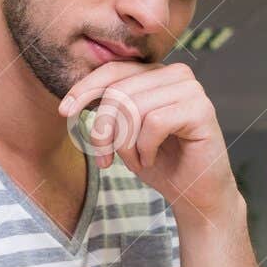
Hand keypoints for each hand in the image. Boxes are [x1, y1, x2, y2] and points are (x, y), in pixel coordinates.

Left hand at [58, 61, 236, 217]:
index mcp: (156, 74)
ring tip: (137, 162)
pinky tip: (151, 160)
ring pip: (133, 107)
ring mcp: (191, 89)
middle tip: (106, 160)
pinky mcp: (201, 110)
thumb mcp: (124, 134)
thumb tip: (74, 99)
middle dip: (103, 131)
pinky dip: (144, 149)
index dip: (85, 89)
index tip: (64, 113)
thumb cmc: (160, 163)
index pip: (113, 71)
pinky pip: (154, 122)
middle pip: (118, 92)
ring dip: (125, 145)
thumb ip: (109, 110)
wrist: (195, 195)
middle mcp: (176, 74)